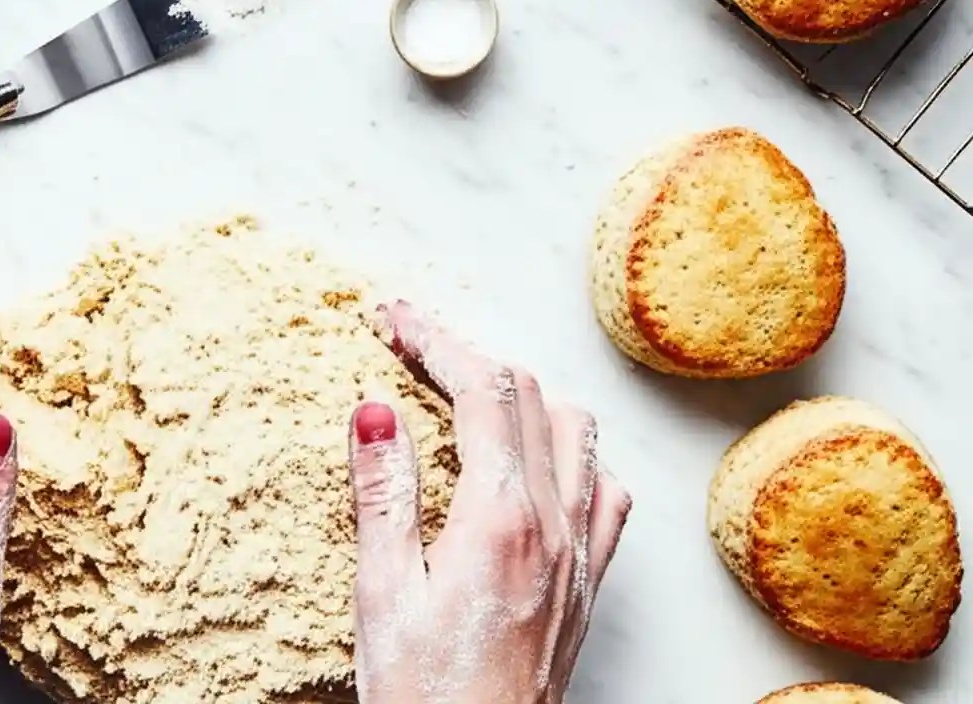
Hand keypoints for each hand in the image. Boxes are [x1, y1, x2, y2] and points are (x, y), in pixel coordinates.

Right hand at [348, 301, 631, 703]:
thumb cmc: (424, 694)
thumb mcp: (383, 594)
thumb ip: (383, 494)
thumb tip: (376, 408)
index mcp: (501, 519)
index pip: (481, 390)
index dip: (436, 338)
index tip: (392, 317)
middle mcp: (556, 524)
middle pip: (528, 394)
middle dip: (468, 352)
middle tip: (411, 342)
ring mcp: (581, 551)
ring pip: (577, 429)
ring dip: (524, 392)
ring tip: (469, 390)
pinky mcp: (590, 581)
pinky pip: (606, 489)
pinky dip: (573, 450)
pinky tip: (542, 463)